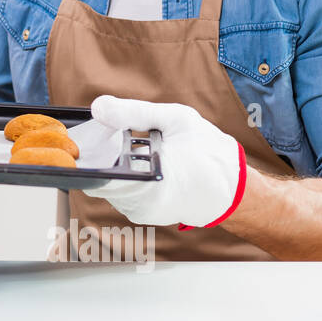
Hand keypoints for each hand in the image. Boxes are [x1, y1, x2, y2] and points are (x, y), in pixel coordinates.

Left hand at [88, 95, 245, 228]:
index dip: (88, 152)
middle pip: (97, 178)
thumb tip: (98, 107)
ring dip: (109, 163)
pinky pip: (118, 191)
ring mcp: (139, 212)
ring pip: (105, 185)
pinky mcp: (140, 213)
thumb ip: (135, 112)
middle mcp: (140, 206)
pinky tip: (134, 157)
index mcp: (149, 185)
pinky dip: (120, 173)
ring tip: (128, 143)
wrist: (234, 188)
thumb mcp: (176, 119)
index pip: (97, 174)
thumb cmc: (210, 153)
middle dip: (99, 154)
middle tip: (108, 131)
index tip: (87, 132)